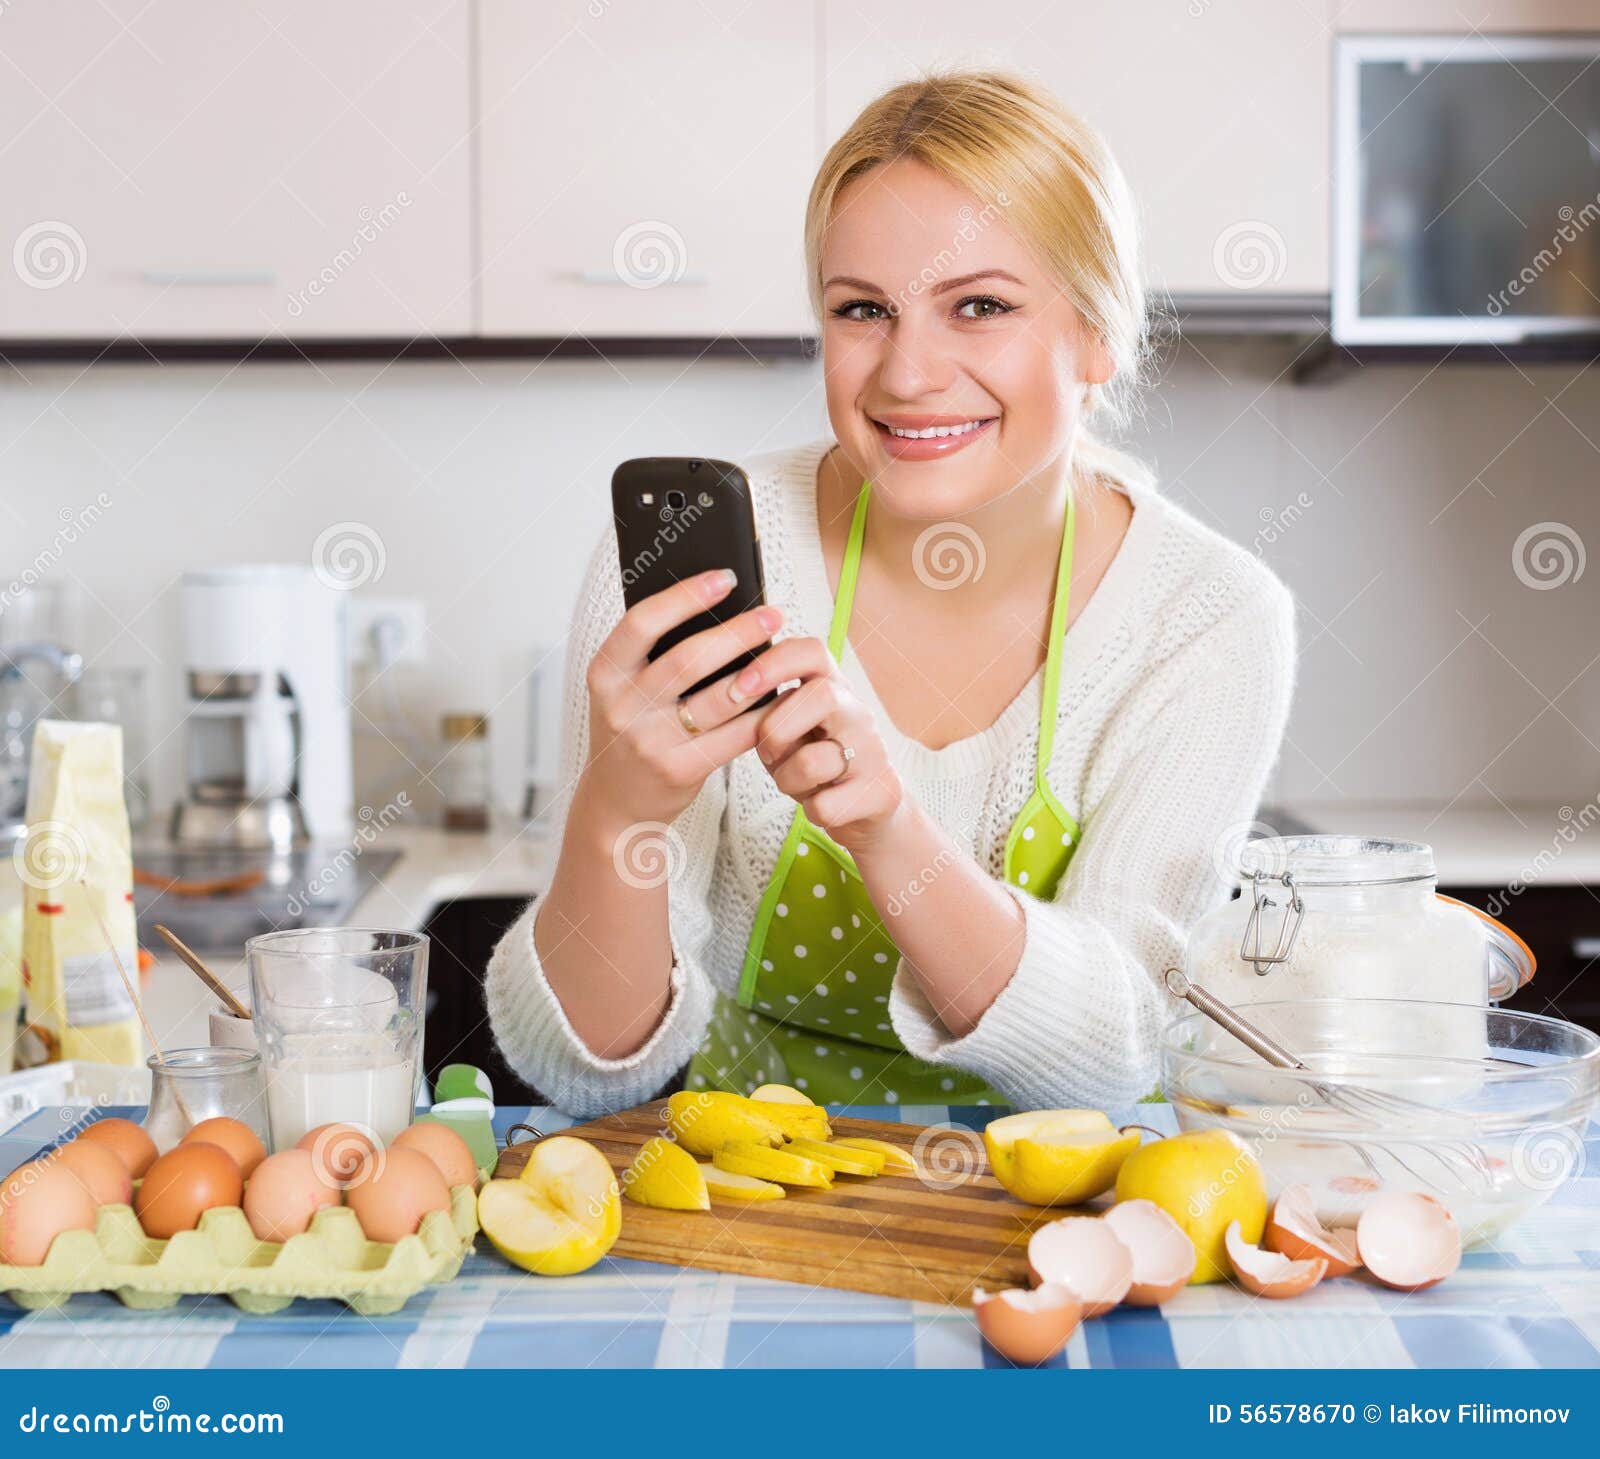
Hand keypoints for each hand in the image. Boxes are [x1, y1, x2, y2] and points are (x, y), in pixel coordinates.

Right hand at [581, 569, 783, 829]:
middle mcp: (622, 707)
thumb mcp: (624, 688)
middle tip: (773, 614)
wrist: (616, 799)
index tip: (725, 578)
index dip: (685, 596)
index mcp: (605, 673)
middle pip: (689, 659)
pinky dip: (763, 713)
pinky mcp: (679, 770)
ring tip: (784, 652)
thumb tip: (718, 604)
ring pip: (719, 698)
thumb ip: (655, 653)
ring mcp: (650, 742)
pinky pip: (734, 735)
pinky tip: (781, 696)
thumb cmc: (633, 727)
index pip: (642, 623)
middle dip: (739, 633)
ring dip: (760, 672)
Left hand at [739, 637, 904, 853]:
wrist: (869, 808)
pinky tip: (821, 805)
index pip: (812, 652)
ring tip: (796, 783)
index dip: (773, 663)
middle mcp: (858, 713)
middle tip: (769, 752)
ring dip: (788, 780)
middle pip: (821, 696)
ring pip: (813, 762)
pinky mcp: (881, 792)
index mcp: (833, 688)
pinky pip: (824, 806)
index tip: (740, 687)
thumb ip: (768, 709)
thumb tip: (727, 694)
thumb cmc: (815, 761)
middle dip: (776, 730)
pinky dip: (812, 811)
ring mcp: (874, 751)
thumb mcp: (790, 728)